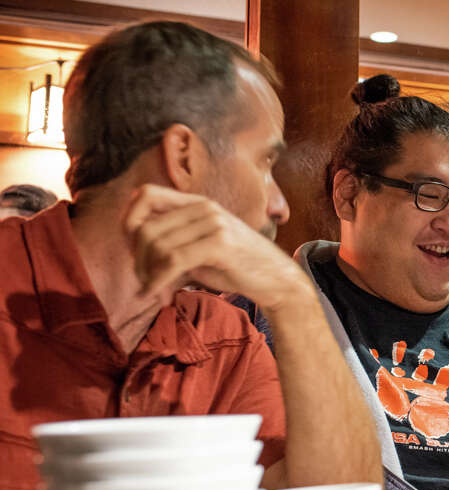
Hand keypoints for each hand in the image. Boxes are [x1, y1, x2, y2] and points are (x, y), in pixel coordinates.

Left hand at [122, 184, 306, 312]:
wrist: (278, 281)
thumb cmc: (237, 268)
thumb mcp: (201, 247)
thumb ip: (173, 242)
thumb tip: (134, 251)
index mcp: (198, 203)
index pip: (145, 194)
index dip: (129, 220)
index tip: (134, 249)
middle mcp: (205, 207)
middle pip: (145, 226)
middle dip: (135, 258)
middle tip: (142, 279)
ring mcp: (213, 224)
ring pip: (156, 245)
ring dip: (146, 274)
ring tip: (152, 290)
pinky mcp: (220, 244)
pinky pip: (172, 261)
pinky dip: (157, 282)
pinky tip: (157, 295)